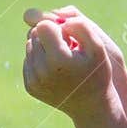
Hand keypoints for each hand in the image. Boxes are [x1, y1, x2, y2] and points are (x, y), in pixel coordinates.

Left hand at [22, 6, 126, 121]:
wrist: (91, 105)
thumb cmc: (97, 73)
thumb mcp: (98, 47)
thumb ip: (81, 26)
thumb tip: (58, 22)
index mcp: (58, 59)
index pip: (43, 26)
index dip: (57, 28)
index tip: (69, 38)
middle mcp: (41, 71)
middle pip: (33, 35)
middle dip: (49, 36)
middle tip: (66, 47)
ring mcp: (33, 80)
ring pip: (29, 46)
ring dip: (43, 46)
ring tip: (62, 56)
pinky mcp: (29, 86)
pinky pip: (28, 61)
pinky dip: (39, 59)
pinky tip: (55, 67)